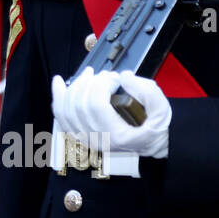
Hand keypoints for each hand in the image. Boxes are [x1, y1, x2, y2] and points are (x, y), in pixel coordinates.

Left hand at [51, 67, 170, 158]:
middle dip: (91, 82)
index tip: (116, 78)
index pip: (97, 105)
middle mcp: (96, 139)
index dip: (102, 85)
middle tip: (106, 75)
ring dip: (76, 85)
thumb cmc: (153, 127)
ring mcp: (84, 138)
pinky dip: (58, 96)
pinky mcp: (78, 133)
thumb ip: (147, 92)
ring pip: (67, 108)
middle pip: (80, 104)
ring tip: (89, 74)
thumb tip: (124, 77)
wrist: (148, 143)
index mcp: (115, 136)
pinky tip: (58, 82)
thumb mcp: (160, 110)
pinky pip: (60, 114)